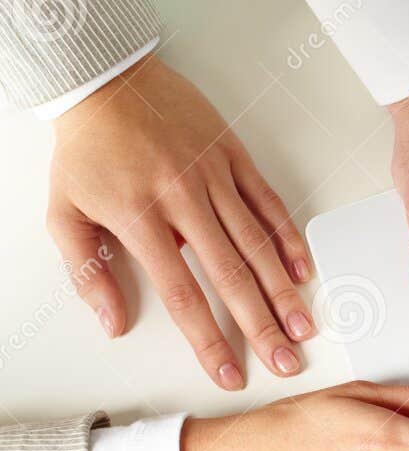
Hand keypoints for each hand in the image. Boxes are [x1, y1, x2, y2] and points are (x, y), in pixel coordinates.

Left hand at [48, 55, 314, 389]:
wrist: (105, 77)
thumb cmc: (87, 148)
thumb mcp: (64, 212)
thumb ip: (87, 272)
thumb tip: (113, 324)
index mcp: (139, 217)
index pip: (183, 294)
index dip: (209, 340)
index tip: (230, 373)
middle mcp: (183, 199)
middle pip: (232, 276)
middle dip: (262, 326)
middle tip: (287, 361)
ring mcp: (214, 176)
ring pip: (258, 244)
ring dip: (284, 291)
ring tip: (304, 327)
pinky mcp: (234, 156)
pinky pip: (269, 203)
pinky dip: (288, 239)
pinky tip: (303, 271)